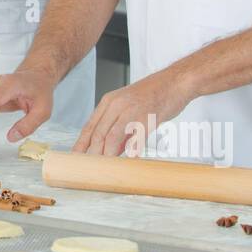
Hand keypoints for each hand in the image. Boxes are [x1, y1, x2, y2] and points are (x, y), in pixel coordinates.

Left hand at [71, 71, 195, 156]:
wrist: (176, 82)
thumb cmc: (153, 95)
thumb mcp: (128, 107)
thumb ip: (118, 128)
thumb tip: (110, 151)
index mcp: (109, 102)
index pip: (89, 127)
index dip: (81, 144)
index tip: (75, 158)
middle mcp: (116, 104)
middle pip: (98, 133)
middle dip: (92, 154)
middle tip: (89, 169)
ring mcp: (131, 110)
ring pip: (112, 136)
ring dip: (107, 154)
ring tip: (105, 168)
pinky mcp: (147, 117)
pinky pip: (135, 138)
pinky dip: (131, 151)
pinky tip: (128, 160)